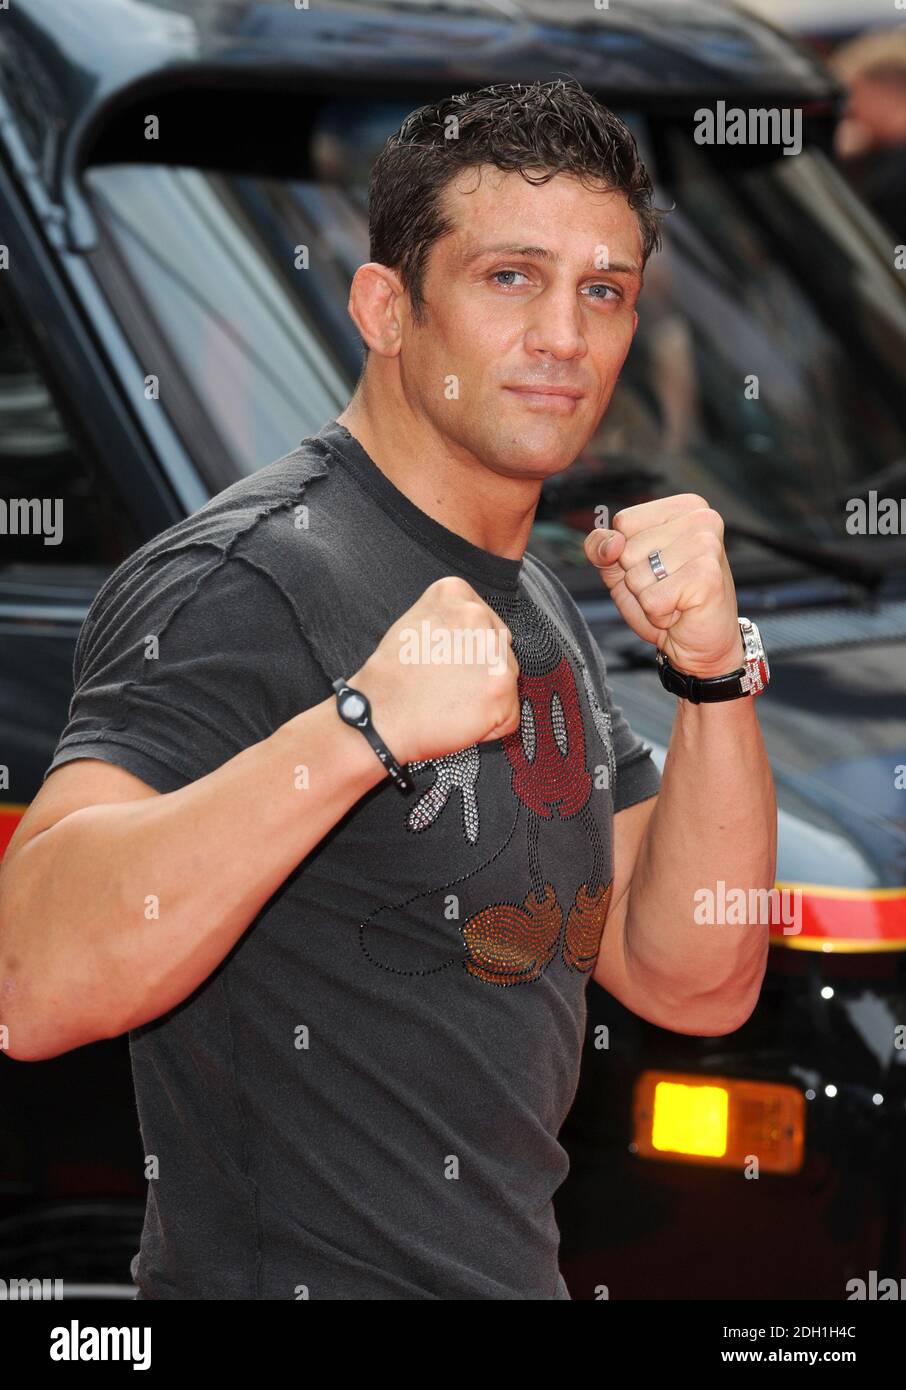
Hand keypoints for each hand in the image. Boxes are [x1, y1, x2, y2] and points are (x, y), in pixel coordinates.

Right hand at [351, 576, 520, 763]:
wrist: (377, 716)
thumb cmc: (391, 678)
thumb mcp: (416, 621)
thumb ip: (453, 620)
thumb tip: (483, 634)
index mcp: (456, 593)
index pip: (487, 623)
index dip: (469, 650)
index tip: (447, 662)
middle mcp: (477, 616)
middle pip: (502, 649)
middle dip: (482, 671)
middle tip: (447, 684)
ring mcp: (492, 651)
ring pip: (509, 679)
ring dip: (486, 697)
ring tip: (450, 700)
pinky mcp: (500, 688)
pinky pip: (510, 713)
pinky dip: (489, 725)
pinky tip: (459, 717)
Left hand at [583, 494, 741, 678]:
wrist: (700, 643)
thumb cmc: (664, 601)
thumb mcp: (621, 568)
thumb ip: (601, 546)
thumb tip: (612, 543)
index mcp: (684, 507)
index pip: (623, 521)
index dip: (625, 553)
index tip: (654, 566)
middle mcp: (701, 518)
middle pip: (628, 548)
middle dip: (637, 578)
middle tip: (667, 587)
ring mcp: (707, 545)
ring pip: (637, 575)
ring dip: (648, 597)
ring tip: (674, 598)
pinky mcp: (707, 576)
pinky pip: (652, 599)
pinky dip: (659, 614)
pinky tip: (681, 611)